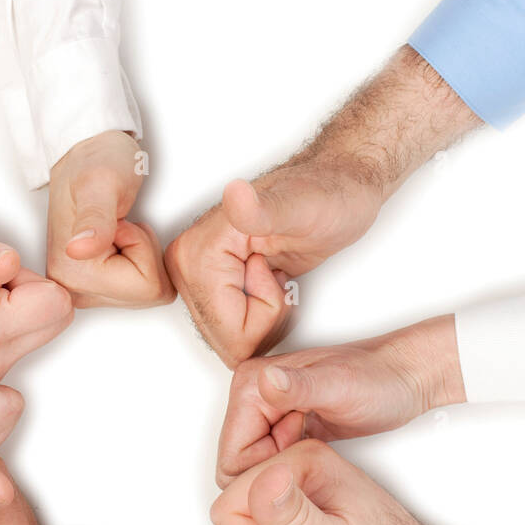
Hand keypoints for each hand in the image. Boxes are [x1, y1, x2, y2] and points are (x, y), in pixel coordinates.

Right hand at [45, 131, 173, 308]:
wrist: (88, 153)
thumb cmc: (98, 162)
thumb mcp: (102, 183)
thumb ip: (95, 218)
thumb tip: (79, 250)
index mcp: (72, 274)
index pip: (147, 289)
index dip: (144, 248)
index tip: (120, 221)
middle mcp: (72, 290)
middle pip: (147, 296)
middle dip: (145, 254)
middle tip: (121, 223)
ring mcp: (82, 291)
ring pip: (146, 293)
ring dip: (142, 255)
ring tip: (118, 227)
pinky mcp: (93, 287)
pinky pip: (142, 288)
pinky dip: (139, 259)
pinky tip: (119, 238)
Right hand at [164, 46, 478, 367]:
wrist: (336, 185)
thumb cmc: (326, 195)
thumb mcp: (302, 206)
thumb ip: (263, 208)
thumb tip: (235, 195)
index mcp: (197, 251)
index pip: (228, 330)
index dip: (267, 313)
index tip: (279, 271)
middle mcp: (187, 264)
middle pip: (224, 339)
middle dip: (264, 319)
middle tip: (280, 274)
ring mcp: (196, 277)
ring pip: (230, 339)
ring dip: (265, 317)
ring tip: (277, 275)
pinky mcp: (210, 285)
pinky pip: (235, 331)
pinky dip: (262, 315)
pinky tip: (271, 281)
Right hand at [216, 316, 463, 485]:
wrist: (406, 375)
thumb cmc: (380, 379)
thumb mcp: (340, 386)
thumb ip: (299, 386)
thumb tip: (265, 382)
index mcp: (251, 385)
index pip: (232, 458)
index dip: (265, 474)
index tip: (302, 464)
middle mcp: (253, 396)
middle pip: (239, 467)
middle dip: (273, 477)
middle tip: (315, 461)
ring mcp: (267, 412)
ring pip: (256, 470)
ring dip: (285, 476)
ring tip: (320, 459)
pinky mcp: (284, 426)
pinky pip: (273, 465)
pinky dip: (293, 473)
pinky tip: (318, 463)